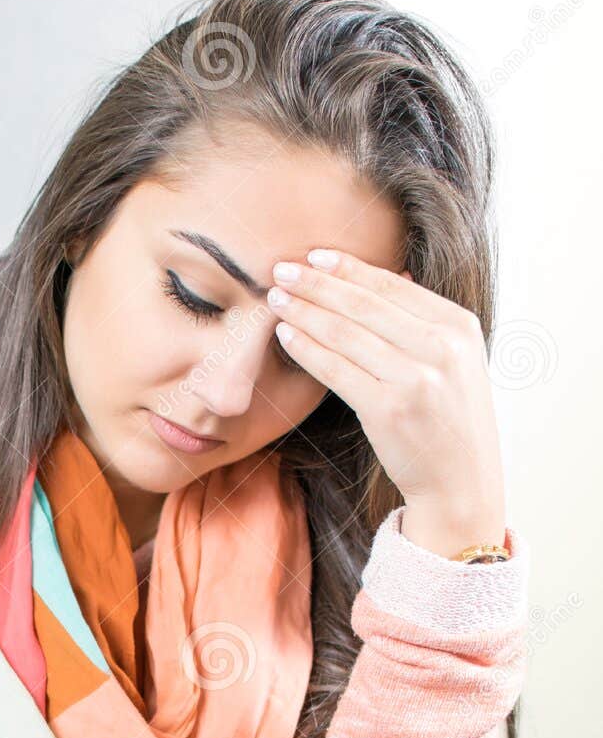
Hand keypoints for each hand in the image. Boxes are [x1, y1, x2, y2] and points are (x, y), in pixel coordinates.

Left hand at [267, 249, 506, 555]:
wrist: (461, 481)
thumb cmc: (449, 420)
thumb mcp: (454, 361)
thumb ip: (424, 321)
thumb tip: (385, 276)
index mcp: (458, 326)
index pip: (392, 286)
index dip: (349, 268)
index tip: (314, 256)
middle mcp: (441, 347)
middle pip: (364, 304)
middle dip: (318, 285)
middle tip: (281, 270)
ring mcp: (416, 378)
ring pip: (346, 334)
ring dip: (305, 313)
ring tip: (276, 299)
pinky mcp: (388, 409)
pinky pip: (337, 370)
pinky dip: (308, 350)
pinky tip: (286, 336)